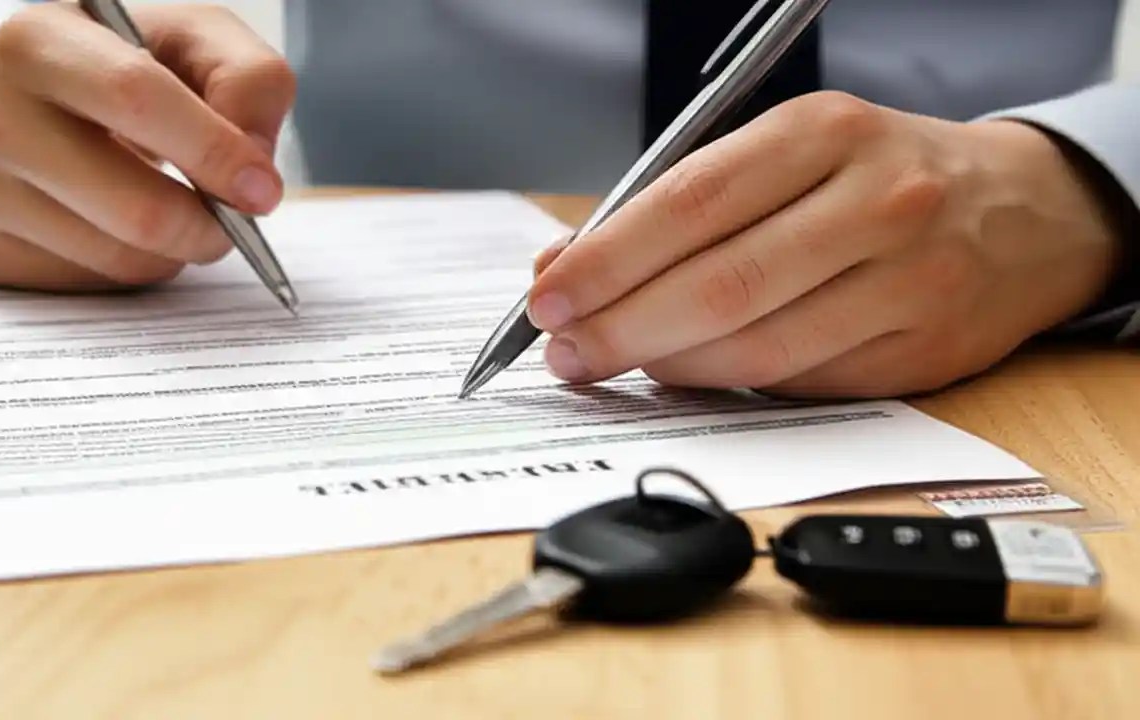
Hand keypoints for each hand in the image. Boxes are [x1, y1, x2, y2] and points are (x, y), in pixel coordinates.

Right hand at [0, 3, 293, 290]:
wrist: (29, 100)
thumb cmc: (124, 67)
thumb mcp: (190, 43)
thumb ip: (248, 80)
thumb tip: (254, 169)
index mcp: (38, 41)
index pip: (137, 98)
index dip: (215, 152)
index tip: (262, 191)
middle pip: (137, 210)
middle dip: (208, 227)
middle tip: (235, 221)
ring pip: (120, 259)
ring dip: (174, 251)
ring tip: (166, 207)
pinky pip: (89, 285)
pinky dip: (130, 267)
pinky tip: (115, 225)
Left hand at [528, 91, 1125, 397]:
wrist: (1022, 213)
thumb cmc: (875, 177)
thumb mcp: (788, 155)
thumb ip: (681, 205)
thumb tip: (567, 267)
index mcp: (826, 133)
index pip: (690, 203)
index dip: (606, 260)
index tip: (546, 298)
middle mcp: (876, 202)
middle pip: (718, 286)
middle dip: (621, 328)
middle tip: (565, 352)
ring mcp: (908, 282)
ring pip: (756, 349)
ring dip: (666, 367)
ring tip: (613, 365)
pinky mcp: (921, 353)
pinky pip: (798, 384)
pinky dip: (728, 387)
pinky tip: (690, 374)